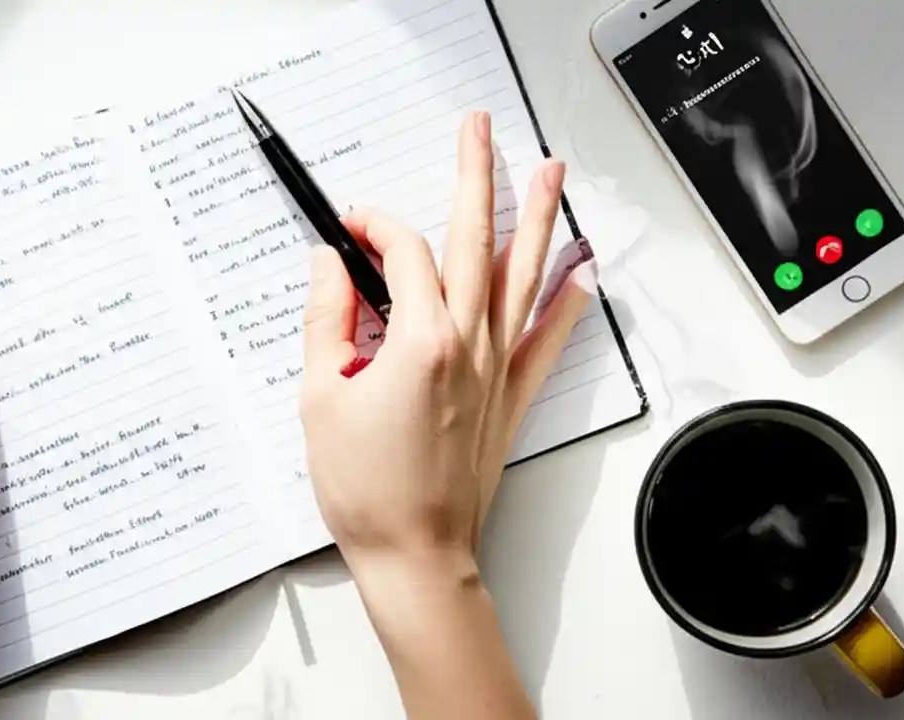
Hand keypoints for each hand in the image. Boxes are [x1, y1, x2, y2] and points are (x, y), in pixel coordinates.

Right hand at [301, 111, 594, 573]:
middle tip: (478, 130)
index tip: (349, 225)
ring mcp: (496, 371)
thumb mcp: (320, 398)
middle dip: (476, 176)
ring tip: (550, 172)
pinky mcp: (510, 400)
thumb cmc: (366, 490)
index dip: (373, 227)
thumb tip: (328, 268)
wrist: (415, 556)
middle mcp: (468, 346)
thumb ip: (327, 322)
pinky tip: (584, 273)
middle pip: (478, 241)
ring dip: (537, 219)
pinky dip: (568, 303)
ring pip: (523, 277)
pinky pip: (547, 340)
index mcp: (419, 341)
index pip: (403, 255)